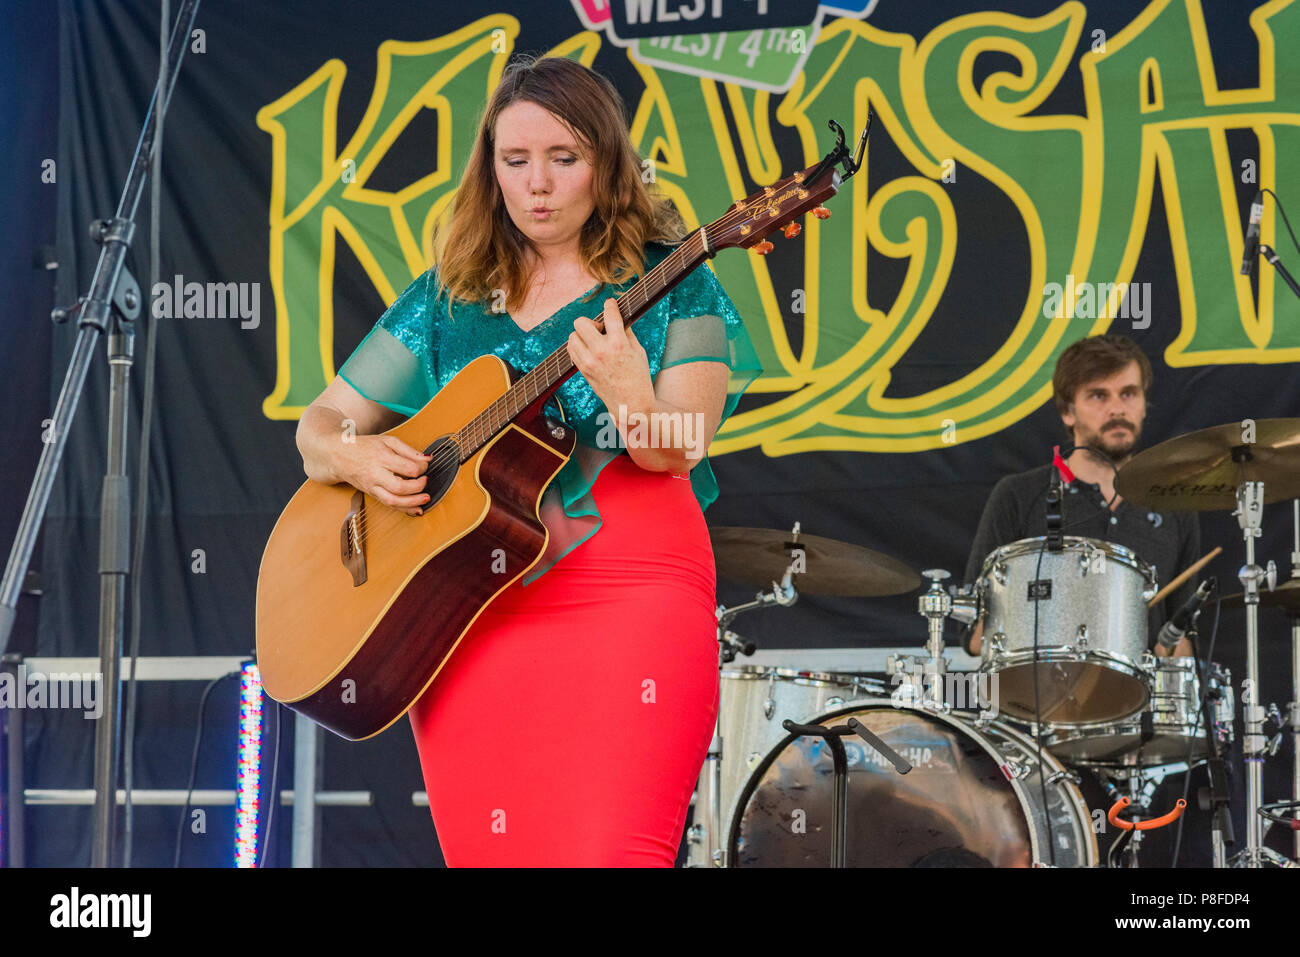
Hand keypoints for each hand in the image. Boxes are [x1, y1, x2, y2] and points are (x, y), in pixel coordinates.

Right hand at [334, 434, 431, 515]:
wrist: (339, 454)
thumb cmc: (365, 446)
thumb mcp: (387, 441)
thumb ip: (409, 450)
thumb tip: (428, 459)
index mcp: (381, 458)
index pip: (407, 468)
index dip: (421, 468)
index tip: (424, 466)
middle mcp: (376, 474)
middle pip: (400, 487)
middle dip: (418, 487)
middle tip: (426, 481)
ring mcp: (372, 487)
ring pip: (393, 501)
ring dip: (413, 503)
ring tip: (426, 498)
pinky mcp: (372, 494)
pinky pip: (389, 505)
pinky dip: (404, 509)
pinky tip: (416, 509)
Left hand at [567, 297, 654, 411]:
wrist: (630, 404)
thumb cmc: (638, 377)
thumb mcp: (638, 351)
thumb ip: (626, 333)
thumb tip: (617, 318)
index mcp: (619, 344)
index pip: (610, 315)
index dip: (610, 305)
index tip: (610, 303)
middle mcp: (601, 351)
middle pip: (581, 323)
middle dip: (590, 322)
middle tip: (599, 329)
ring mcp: (589, 362)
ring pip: (572, 336)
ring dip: (582, 335)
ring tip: (593, 341)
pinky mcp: (583, 370)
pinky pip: (571, 350)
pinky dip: (578, 346)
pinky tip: (588, 350)